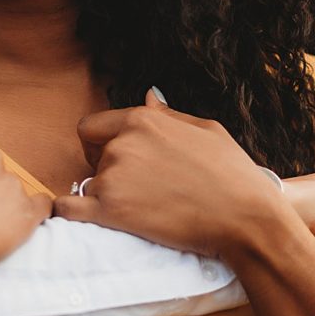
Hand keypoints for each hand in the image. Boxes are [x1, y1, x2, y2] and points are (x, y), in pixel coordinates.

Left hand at [53, 90, 288, 259]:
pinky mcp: (111, 212)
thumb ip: (168, 114)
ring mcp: (113, 178)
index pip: (92, 126)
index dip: (100, 143)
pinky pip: (68, 209)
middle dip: (107, 169)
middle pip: (92, 156)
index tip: (117, 160)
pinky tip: (83, 217)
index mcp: (142, 120)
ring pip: (88, 184)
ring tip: (141, 209)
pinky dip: (70, 213)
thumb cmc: (233, 174)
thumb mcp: (205, 129)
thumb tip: (148, 96)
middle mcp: (122, 144)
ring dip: (105, 196)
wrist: (246, 219)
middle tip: (139, 187)